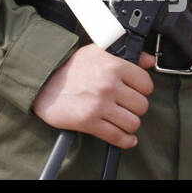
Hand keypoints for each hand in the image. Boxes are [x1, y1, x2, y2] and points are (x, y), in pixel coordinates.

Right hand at [32, 44, 155, 148]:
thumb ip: (127, 56)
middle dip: (134, 107)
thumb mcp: (98, 51)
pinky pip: (117, 137)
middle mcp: (108, 85)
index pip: (146, 84)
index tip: (135, 91)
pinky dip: (125, 141)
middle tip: (125, 105)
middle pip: (141, 106)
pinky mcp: (89, 121)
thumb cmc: (70, 67)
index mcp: (113, 65)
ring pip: (132, 123)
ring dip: (128, 124)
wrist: (42, 80)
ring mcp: (99, 104)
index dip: (142, 89)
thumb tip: (149, 60)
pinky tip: (125, 137)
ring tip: (121, 119)